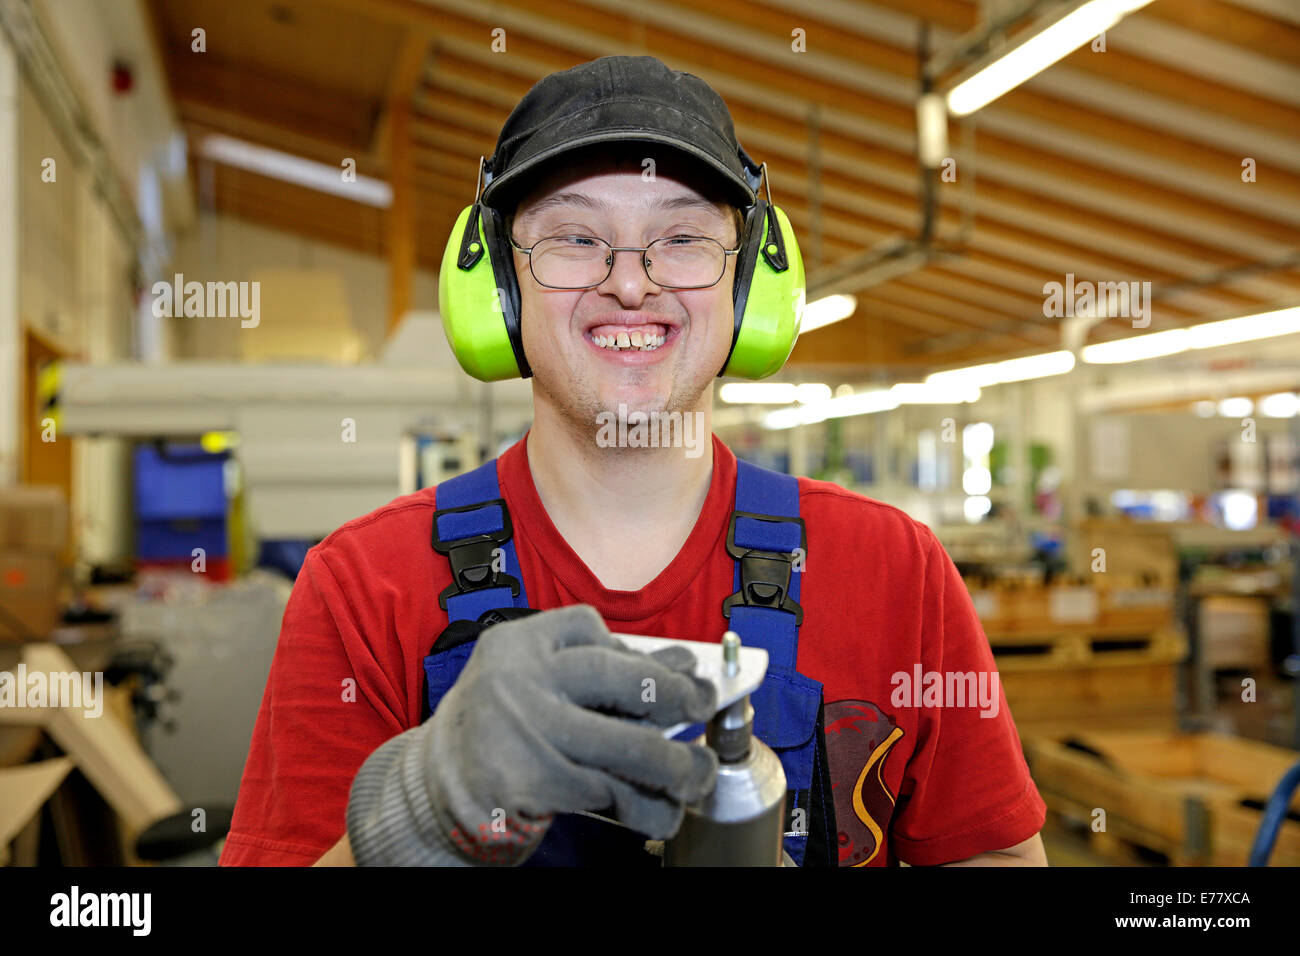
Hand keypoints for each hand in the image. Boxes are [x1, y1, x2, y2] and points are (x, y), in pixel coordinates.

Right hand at [346, 605, 717, 865]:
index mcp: (516, 644)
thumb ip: (595, 668)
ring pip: (629, 746)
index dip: (644, 655)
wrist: (435, 788)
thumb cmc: (498, 728)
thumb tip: (682, 664)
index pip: (591, 631)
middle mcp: (520, 681)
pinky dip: (645, 805)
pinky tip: (661, 809)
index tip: (683, 674)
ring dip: (678, 765)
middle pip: (624, 682)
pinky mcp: (536, 784)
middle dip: (678, 697)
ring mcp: (528, 733)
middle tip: (702, 709)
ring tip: (697, 774)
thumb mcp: (533, 681)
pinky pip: (611, 792)